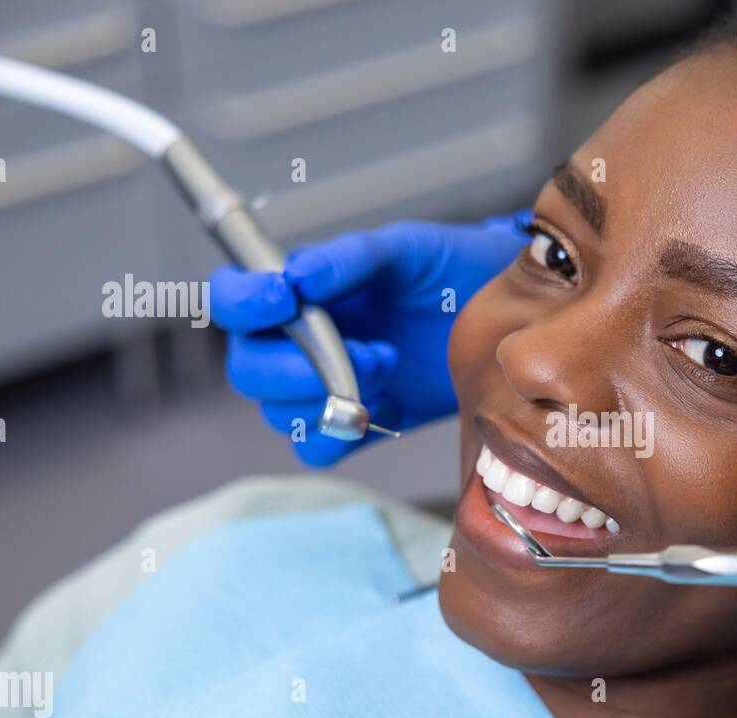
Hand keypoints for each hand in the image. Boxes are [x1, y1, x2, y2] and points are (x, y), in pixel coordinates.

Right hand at [210, 210, 529, 465]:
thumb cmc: (450, 271)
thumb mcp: (406, 249)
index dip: (243, 303)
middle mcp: (297, 341)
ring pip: (281, 414)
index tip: (282, 299)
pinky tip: (385, 404)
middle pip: (247, 370)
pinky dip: (341, 434)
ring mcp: (323, 386)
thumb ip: (351, 259)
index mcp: (296, 290)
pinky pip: (318, 449)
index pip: (233, 299)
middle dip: (294, 368)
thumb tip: (298, 277)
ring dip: (330, 397)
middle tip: (365, 351)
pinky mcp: (356, 423)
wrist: (504, 319)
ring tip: (388, 364)